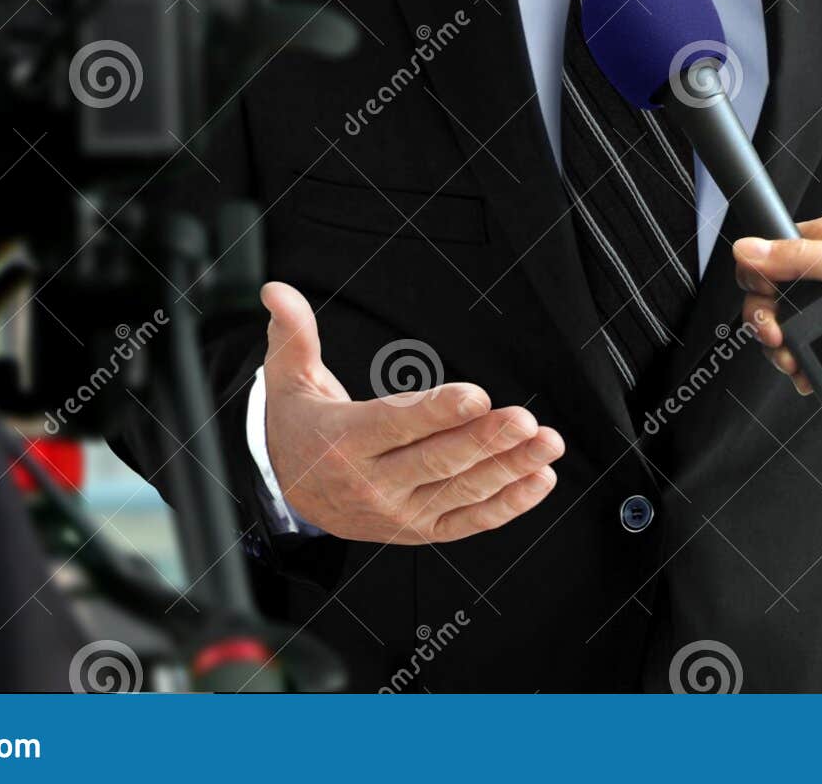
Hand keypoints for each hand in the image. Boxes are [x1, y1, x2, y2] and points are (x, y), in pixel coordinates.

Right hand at [258, 282, 562, 542]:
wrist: (291, 492)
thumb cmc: (301, 425)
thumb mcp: (288, 377)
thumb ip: (292, 334)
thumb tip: (275, 290)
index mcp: (342, 441)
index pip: (395, 426)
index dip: (437, 413)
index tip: (476, 396)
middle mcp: (372, 483)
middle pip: (436, 462)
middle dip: (484, 442)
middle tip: (525, 421)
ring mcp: (399, 512)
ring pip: (461, 492)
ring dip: (510, 469)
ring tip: (546, 443)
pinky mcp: (421, 531)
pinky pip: (470, 521)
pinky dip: (509, 504)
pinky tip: (539, 478)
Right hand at [732, 214, 821, 391]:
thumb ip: (799, 259)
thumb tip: (747, 248)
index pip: (775, 252)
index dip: (759, 276)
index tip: (763, 298)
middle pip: (776, 297)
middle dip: (767, 320)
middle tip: (775, 336)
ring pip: (793, 331)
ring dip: (784, 349)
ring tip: (793, 361)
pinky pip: (818, 356)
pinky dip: (807, 368)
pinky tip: (809, 376)